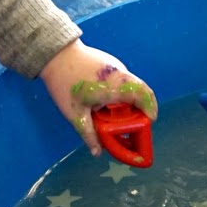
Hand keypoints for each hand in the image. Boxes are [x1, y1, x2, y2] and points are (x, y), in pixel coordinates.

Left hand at [40, 40, 157, 154]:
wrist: (56, 54)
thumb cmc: (64, 83)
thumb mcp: (75, 114)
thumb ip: (89, 134)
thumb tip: (98, 152)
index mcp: (114, 87)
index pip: (143, 95)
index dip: (151, 109)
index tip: (149, 122)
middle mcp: (120, 74)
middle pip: (141, 90)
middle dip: (142, 108)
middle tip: (135, 124)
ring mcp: (116, 67)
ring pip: (132, 85)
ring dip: (131, 100)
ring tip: (119, 116)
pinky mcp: (110, 64)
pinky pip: (123, 80)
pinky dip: (123, 93)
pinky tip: (109, 102)